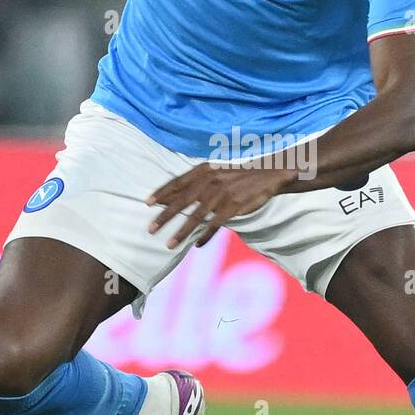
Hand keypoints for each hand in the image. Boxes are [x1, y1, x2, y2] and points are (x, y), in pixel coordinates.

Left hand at [147, 162, 286, 249]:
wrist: (267, 173)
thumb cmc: (238, 172)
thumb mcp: (216, 170)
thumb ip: (199, 181)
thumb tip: (179, 194)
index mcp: (204, 170)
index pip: (178, 182)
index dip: (162, 193)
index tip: (147, 203)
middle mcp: (210, 181)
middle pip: (182, 201)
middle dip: (164, 216)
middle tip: (150, 229)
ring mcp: (221, 194)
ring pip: (196, 216)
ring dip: (181, 232)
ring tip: (169, 244)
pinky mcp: (232, 206)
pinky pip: (214, 224)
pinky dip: (205, 235)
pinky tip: (197, 244)